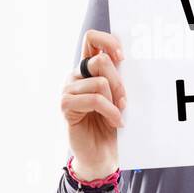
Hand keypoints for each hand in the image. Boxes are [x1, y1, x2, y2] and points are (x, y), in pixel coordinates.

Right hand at [60, 29, 126, 178]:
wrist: (101, 153)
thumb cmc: (111, 123)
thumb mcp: (118, 96)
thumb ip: (118, 77)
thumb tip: (128, 59)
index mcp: (87, 68)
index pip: (92, 38)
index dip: (108, 41)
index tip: (123, 57)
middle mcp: (75, 75)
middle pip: (100, 60)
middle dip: (119, 82)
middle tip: (124, 101)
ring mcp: (68, 89)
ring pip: (100, 82)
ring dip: (115, 102)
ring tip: (118, 116)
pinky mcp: (65, 104)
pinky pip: (95, 99)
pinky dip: (110, 112)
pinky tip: (115, 122)